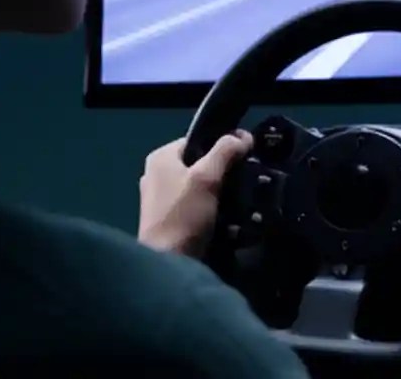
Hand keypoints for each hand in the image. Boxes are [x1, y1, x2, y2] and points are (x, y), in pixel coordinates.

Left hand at [137, 131, 252, 257]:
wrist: (168, 265)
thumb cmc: (185, 215)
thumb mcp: (208, 177)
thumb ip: (225, 151)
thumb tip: (243, 136)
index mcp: (160, 158)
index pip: (198, 140)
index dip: (222, 146)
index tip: (244, 158)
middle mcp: (156, 174)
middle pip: (200, 164)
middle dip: (223, 173)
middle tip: (243, 182)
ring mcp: (160, 199)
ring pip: (200, 187)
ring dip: (220, 194)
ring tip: (239, 203)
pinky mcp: (168, 221)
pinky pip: (196, 206)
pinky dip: (211, 210)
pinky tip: (227, 220)